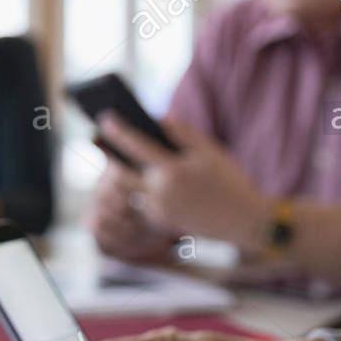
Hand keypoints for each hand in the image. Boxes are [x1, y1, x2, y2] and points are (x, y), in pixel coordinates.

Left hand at [97, 114, 271, 253]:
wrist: (244, 221)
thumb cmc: (229, 181)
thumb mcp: (209, 151)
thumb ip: (182, 132)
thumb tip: (157, 119)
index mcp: (172, 171)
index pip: (135, 145)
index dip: (117, 131)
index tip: (103, 118)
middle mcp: (159, 193)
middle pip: (119, 173)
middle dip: (107, 156)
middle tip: (96, 141)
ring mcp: (157, 210)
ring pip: (128, 190)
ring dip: (118, 174)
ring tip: (112, 157)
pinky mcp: (159, 222)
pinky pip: (140, 202)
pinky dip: (137, 190)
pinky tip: (135, 177)